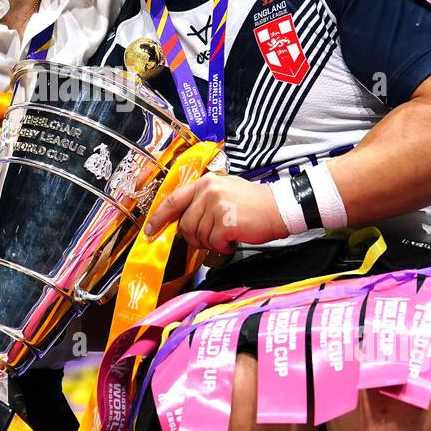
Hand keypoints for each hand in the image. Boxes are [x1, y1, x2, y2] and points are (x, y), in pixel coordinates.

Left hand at [143, 174, 287, 254]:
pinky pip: (214, 243)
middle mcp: (208, 192)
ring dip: (212, 242)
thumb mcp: (224, 191)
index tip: (150, 232)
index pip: (173, 201)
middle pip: (185, 225)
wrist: (280, 207)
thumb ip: (202, 201)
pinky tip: (234, 239)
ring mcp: (217, 206)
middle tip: (213, 237)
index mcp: (205, 183)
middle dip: (196, 237)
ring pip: (199, 236)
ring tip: (228, 234)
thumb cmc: (253, 203)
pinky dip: (223, 247)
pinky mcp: (226, 222)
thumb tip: (182, 221)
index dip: (159, 218)